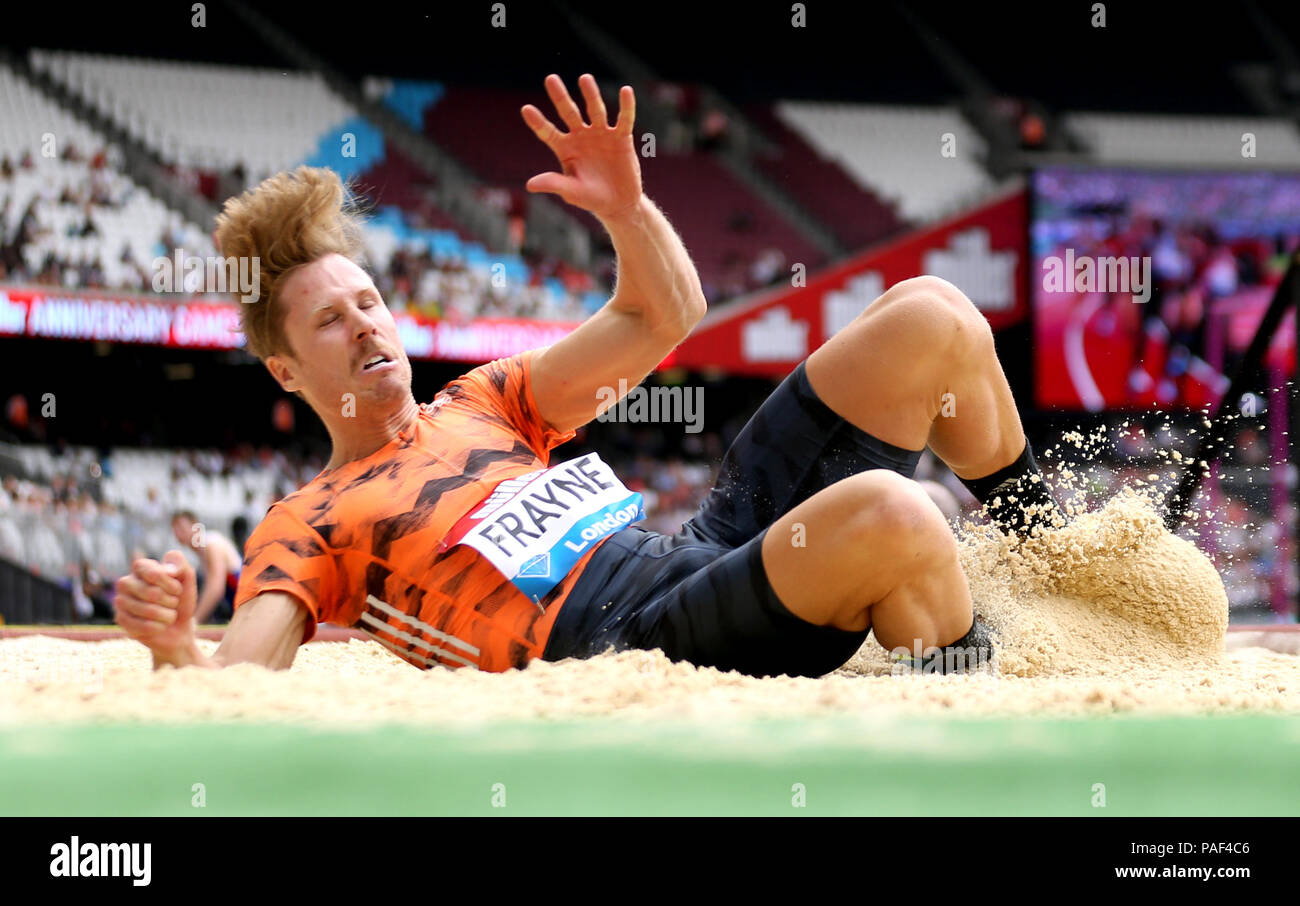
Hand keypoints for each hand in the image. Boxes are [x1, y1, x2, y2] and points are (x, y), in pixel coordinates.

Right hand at [114, 551, 197, 663]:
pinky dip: (160, 627)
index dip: (170, 583)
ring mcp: (120, 601)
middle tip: (173, 603)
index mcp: (141, 567)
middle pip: (152, 593)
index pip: (153, 572)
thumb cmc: (181, 599)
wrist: (179, 626)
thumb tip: (168, 570)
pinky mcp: (121, 620)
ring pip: (149, 611)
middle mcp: (126, 582)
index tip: (177, 590)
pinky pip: (144, 626)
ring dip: (168, 616)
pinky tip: (160, 626)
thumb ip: (179, 564)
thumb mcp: (187, 578)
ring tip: (168, 614)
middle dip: (171, 601)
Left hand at [521, 74, 641, 219]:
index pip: (548, 132)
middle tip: (550, 79)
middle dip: (560, 96)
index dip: (538, 122)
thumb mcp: (571, 192)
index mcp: (565, 148)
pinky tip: (626, 91)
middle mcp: (581, 136)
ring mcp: (601, 134)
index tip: (526, 109)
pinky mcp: (622, 137)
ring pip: (595, 110)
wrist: (618, 203)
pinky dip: (626, 106)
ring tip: (584, 78)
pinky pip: (624, 119)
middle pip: (568, 112)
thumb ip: (554, 183)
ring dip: (590, 94)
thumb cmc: (590, 198)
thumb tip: (530, 185)